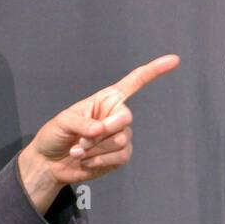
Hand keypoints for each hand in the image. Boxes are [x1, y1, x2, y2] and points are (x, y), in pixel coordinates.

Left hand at [17, 54, 180, 212]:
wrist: (50, 163)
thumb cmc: (54, 136)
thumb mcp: (63, 122)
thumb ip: (82, 123)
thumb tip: (101, 130)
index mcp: (106, 99)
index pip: (134, 82)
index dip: (154, 71)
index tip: (174, 60)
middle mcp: (116, 115)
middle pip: (126, 118)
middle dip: (105, 130)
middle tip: (82, 141)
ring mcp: (120, 136)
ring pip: (122, 140)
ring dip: (96, 149)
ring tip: (78, 151)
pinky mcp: (119, 156)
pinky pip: (120, 157)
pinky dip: (100, 160)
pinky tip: (86, 161)